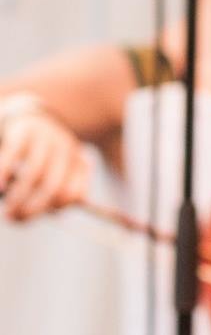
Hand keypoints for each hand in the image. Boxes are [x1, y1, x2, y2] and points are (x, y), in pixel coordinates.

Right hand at [0, 105, 91, 221]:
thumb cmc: (36, 152)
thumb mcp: (52, 168)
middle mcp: (66, 149)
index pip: (75, 193)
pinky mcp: (23, 131)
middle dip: (33, 209)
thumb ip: (54, 188)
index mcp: (78, 161)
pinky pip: (13, 156)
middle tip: (14, 219)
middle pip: (55, 187)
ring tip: (7, 211)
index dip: (56, 209)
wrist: (26, 114)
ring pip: (35, 175)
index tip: (37, 215)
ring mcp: (46, 138)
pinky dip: (4, 174)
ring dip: (18, 198)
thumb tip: (53, 211)